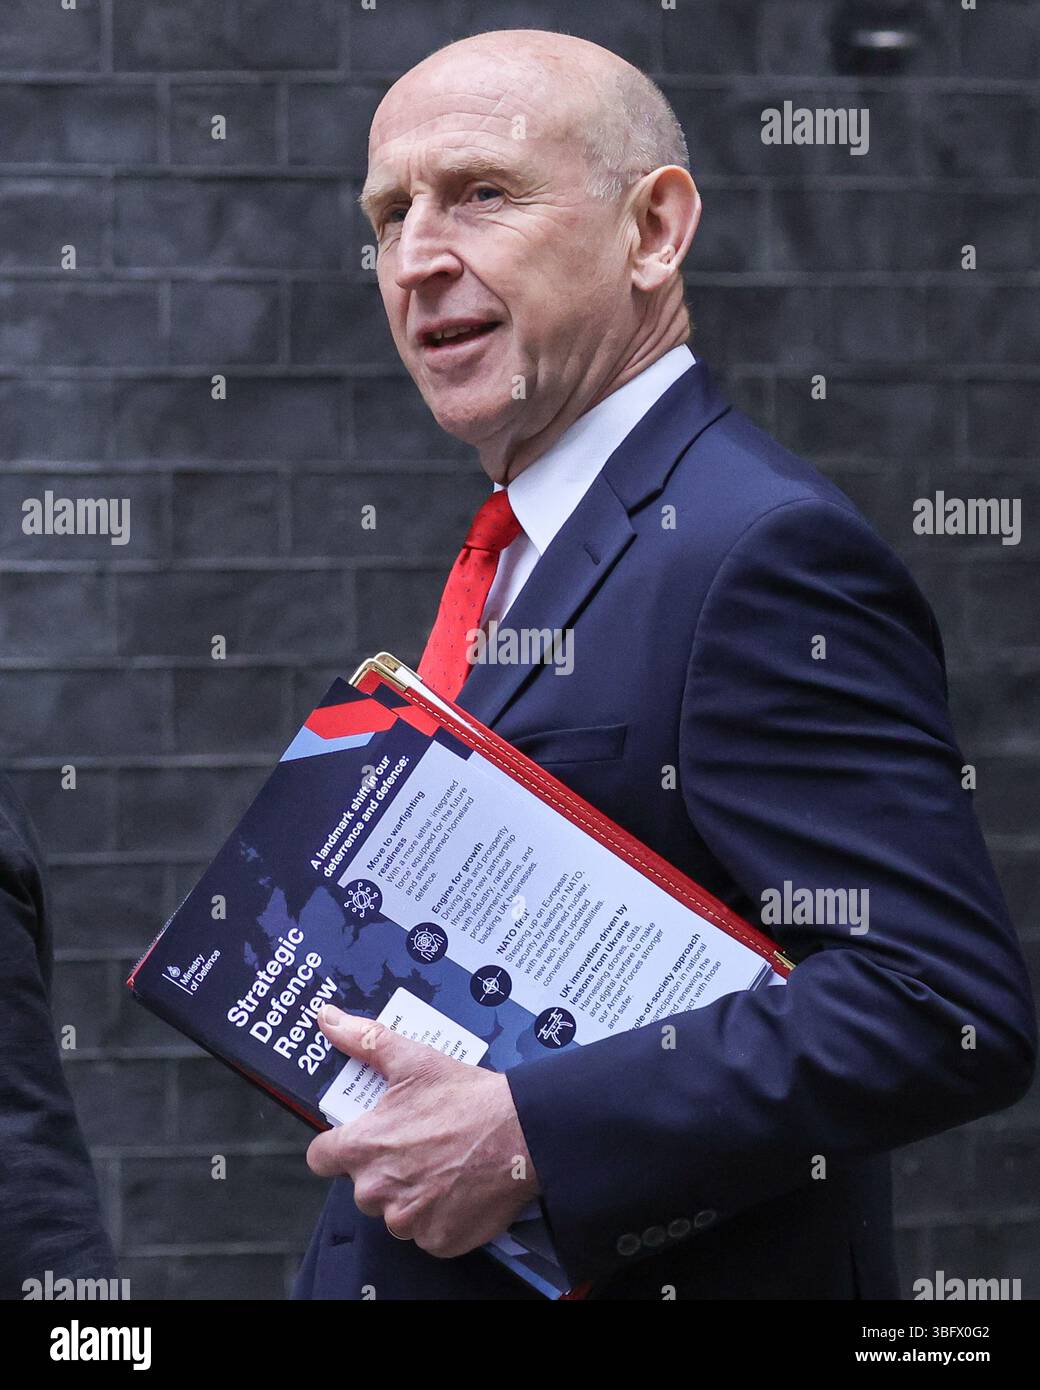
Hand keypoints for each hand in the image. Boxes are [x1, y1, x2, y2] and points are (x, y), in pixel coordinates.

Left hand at [306, 1004, 540, 1257]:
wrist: (522, 1133)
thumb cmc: (466, 1097)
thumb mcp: (414, 1060)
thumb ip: (365, 1041)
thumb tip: (328, 1018)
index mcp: (363, 1148)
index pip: (321, 1158)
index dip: (337, 1146)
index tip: (360, 1138)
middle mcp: (377, 1192)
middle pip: (363, 1187)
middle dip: (384, 1170)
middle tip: (417, 1146)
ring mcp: (408, 1221)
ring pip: (395, 1213)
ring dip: (411, 1196)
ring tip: (442, 1167)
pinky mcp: (438, 1241)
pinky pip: (427, 1233)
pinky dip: (440, 1217)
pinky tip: (459, 1190)